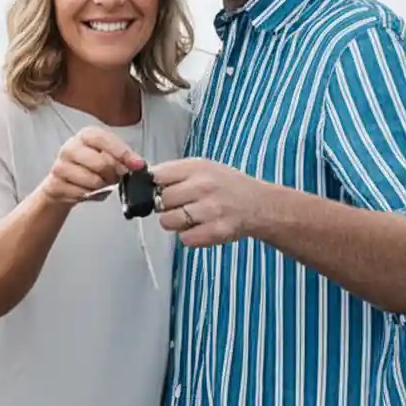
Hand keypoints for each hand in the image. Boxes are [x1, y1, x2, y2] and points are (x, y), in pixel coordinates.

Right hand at [38, 126, 145, 203]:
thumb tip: (137, 165)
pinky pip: (83, 194)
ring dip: (103, 187)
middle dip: (114, 175)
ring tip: (101, 184)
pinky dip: (91, 196)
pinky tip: (88, 190)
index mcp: (86, 135)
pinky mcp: (55, 184)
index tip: (137, 165)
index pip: (104, 140)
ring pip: (93, 181)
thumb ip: (122, 158)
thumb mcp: (108, 157)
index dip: (123, 153)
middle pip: (101, 163)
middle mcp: (71, 147)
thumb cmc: (89, 167)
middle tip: (116, 178)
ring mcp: (61, 165)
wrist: (63, 182)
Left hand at [150, 157, 267, 246]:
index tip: (159, 189)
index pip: (157, 175)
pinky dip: (188, 236)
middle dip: (165, 206)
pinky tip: (199, 228)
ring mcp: (210, 210)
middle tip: (179, 206)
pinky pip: (185, 238)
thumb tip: (146, 180)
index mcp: (197, 168)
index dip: (154, 185)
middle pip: (160, 200)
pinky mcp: (215, 231)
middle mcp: (203, 187)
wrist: (259, 204)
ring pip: (168, 221)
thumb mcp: (203, 167)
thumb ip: (175, 172)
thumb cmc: (227, 185)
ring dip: (174, 222)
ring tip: (188, 218)